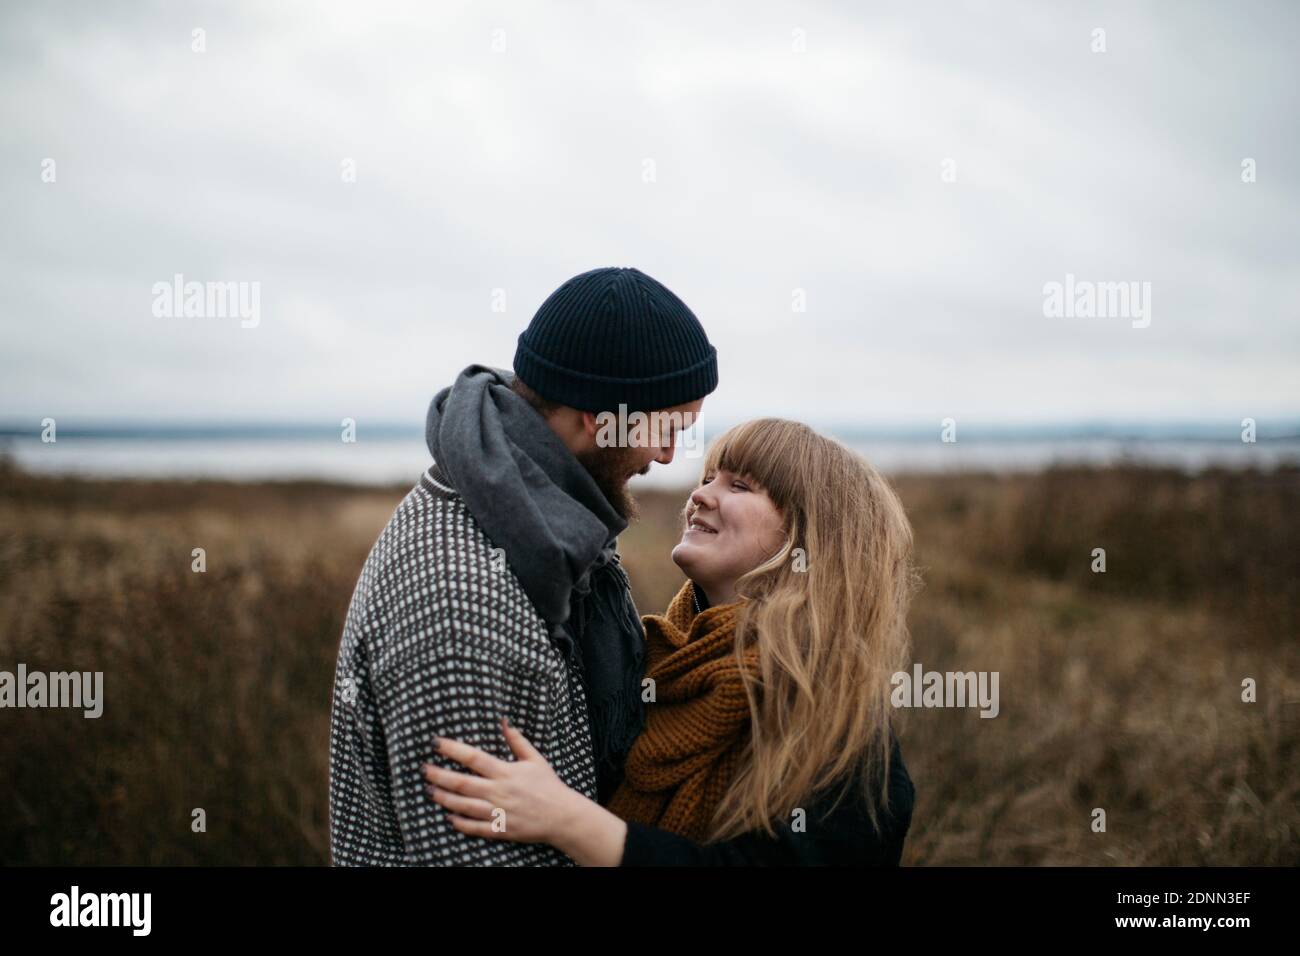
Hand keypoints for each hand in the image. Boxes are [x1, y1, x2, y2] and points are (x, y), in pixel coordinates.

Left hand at [420, 716, 583, 844]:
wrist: (562, 816)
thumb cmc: (548, 785)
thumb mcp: (535, 759)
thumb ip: (517, 741)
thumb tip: (503, 721)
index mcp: (506, 772)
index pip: (473, 757)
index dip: (453, 750)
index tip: (436, 743)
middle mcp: (499, 792)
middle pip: (462, 783)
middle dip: (440, 776)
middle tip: (424, 770)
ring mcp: (498, 812)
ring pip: (464, 806)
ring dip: (444, 798)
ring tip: (430, 792)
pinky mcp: (500, 829)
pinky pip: (475, 827)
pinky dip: (460, 823)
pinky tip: (449, 817)